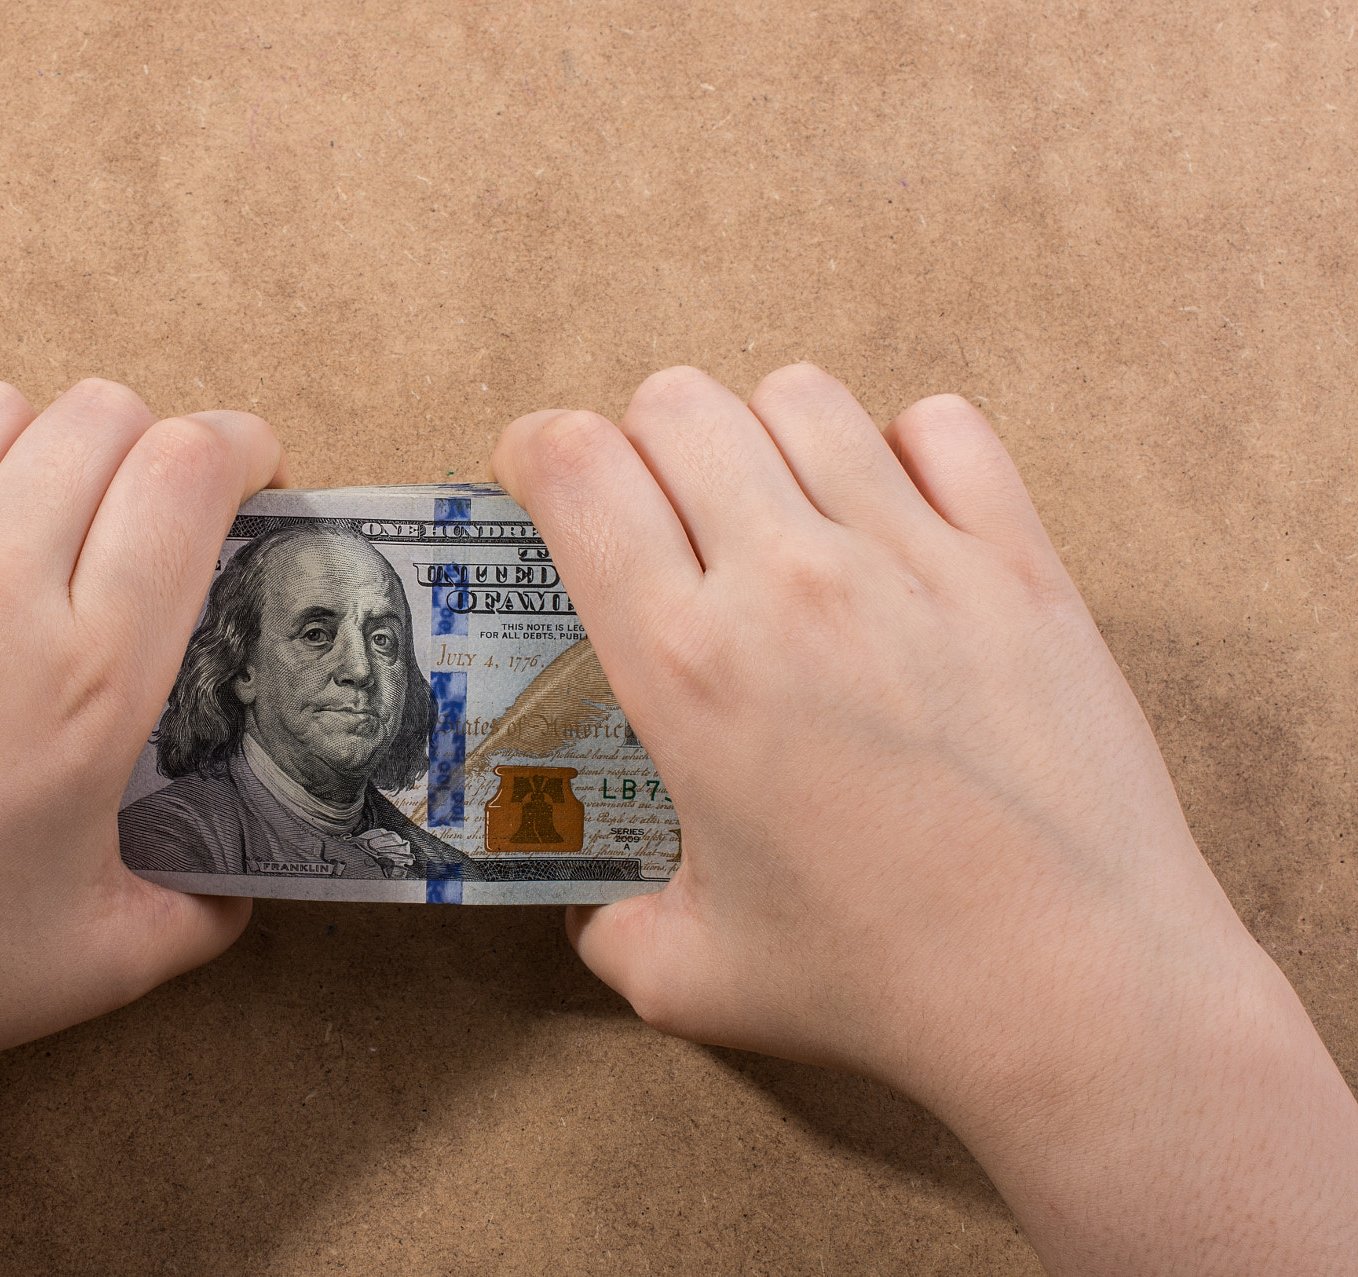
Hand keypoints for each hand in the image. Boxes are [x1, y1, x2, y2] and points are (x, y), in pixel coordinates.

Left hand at [0, 379, 283, 1274]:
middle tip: (140, 508)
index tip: (246, 470)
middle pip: (96, 414)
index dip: (238, 445)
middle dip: (145, 443)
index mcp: (87, 676)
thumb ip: (203, 906)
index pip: (185, 473)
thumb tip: (238, 879)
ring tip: (25, 523)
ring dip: (32, 450)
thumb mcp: (103, 956)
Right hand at [492, 365, 1357, 1274]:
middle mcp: (789, 583)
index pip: (574, 467)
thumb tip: (591, 911)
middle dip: (641, 440)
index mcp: (684, 665)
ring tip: (777, 508)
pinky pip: (943, 427)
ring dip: (763, 436)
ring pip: (801, 396)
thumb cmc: (881, 984)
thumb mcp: (693, 977)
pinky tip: (896, 517)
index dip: (533, 451)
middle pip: (676, 402)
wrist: (1074, 992)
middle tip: (658, 510)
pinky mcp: (1019, 563)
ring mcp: (913, 559)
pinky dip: (904, 449)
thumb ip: (610, 931)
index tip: (537, 482)